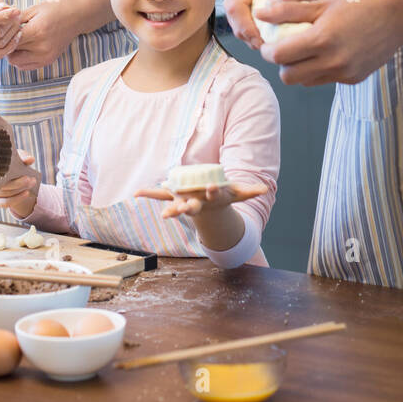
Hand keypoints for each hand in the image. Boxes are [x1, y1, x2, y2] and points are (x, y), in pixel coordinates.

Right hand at [0, 151, 38, 219]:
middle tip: (30, 179)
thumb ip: (23, 157)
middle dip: (18, 183)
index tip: (20, 171)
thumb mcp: (18, 159)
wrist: (14, 179)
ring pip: (5, 194)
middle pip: (1, 185)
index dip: (7, 172)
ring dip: (20, 190)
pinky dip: (17, 198)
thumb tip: (30, 159)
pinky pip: (5, 203)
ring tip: (31, 184)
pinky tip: (26, 193)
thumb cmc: (14, 166)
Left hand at [5, 0, 82, 69]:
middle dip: (6, 45)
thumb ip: (16, 20)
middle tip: (7, 36)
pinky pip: (25, 66)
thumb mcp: (34, 9)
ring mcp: (46, 56)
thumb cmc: (55, 8)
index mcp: (37, 31)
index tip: (1, 29)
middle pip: (11, 53)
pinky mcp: (48, 61)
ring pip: (16, 62)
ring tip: (17, 41)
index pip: (9, 41)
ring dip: (13, 54)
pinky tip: (24, 47)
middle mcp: (41, 47)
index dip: (2, 36)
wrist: (77, 16)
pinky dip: (21, 59)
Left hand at [134, 180, 267, 218]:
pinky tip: (136, 192)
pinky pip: (159, 195)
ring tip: (162, 214)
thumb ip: (250, 191)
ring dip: (169, 209)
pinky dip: (149, 193)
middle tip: (181, 210)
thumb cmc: (222, 197)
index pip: (212, 194)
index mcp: (210, 198)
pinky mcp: (173, 197)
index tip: (212, 188)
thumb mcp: (237, 193)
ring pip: (174, 204)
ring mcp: (183, 200)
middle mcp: (196, 202)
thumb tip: (266, 189)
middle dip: (186, 208)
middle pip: (191, 206)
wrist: (208, 208)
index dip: (212, 191)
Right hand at [223, 0, 320, 50]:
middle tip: (266, 46)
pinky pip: (239, 27)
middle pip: (232, 16)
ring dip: (249, 37)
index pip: (235, 6)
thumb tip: (269, 11)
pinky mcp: (238, 9)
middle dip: (247, 34)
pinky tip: (265, 38)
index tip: (260, 41)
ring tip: (268, 42)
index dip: (244, 27)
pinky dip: (251, 35)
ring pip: (234, 24)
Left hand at [257, 0, 402, 85]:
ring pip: (306, 82)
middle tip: (286, 48)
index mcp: (321, 40)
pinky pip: (326, 80)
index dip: (269, 50)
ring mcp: (344, 73)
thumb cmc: (359, 3)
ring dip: (300, 70)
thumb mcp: (321, 4)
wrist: (398, 15)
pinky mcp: (354, 79)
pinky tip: (328, 53)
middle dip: (282, 64)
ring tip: (306, 50)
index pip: (279, 56)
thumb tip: (259, 13)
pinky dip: (320, 70)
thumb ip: (288, 11)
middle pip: (289, 77)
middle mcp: (332, 61)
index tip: (271, 42)